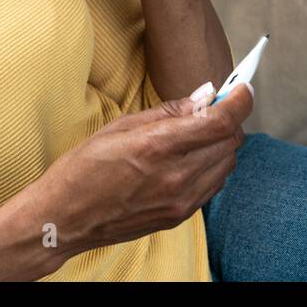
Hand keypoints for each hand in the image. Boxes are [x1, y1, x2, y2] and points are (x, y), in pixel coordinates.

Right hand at [37, 83, 253, 258]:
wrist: (65, 218)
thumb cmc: (85, 167)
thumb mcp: (122, 125)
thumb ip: (169, 111)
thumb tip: (205, 95)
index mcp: (158, 147)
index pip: (221, 122)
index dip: (239, 101)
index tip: (242, 88)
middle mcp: (176, 176)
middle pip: (230, 141)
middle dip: (229, 119)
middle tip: (213, 107)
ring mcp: (180, 201)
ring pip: (227, 163)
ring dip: (221, 143)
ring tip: (197, 133)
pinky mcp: (180, 216)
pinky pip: (214, 184)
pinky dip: (212, 165)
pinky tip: (190, 157)